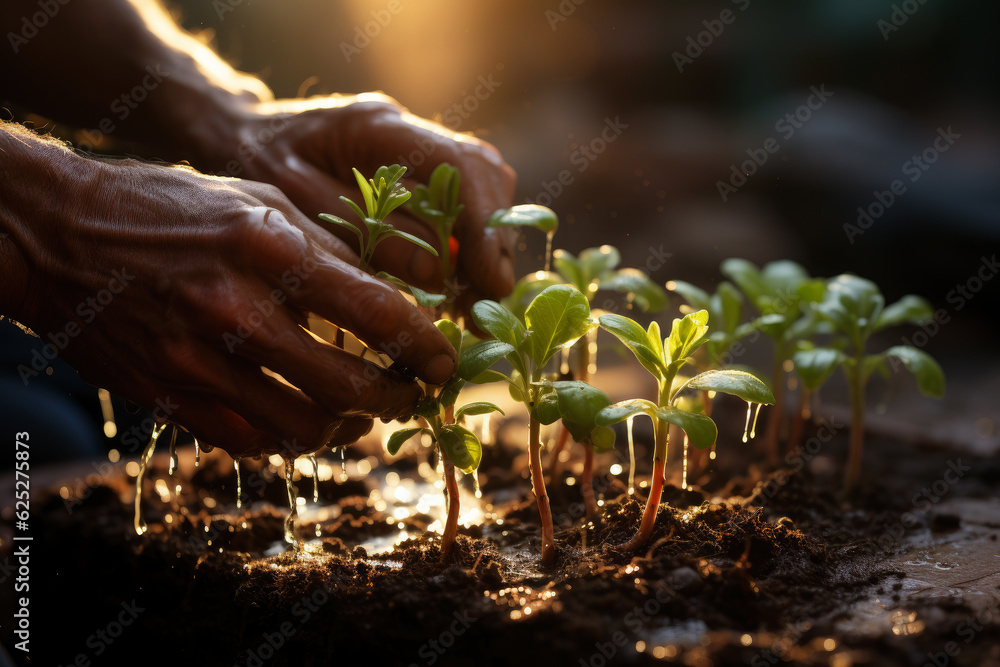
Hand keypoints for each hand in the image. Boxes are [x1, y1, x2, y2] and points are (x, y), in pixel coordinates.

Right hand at [14, 150, 457, 457]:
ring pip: (304, 426)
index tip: (446, 360)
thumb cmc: (168, 206)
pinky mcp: (170, 395)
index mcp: (266, 249)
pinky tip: (310, 419)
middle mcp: (234, 309)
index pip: (377, 312)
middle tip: (414, 393)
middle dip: (398, 398)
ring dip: (350, 426)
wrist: (57, 234)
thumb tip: (392, 296)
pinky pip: (252, 441)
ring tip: (365, 410)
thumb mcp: (255, 201)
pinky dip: (294, 438)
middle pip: (349, 385)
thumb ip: (324, 250)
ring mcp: (197, 360)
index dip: (426, 345)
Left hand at [194, 94, 516, 309]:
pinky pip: (463, 191)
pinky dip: (471, 232)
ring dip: (488, 237)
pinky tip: (461, 272)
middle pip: (481, 173)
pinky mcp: (412, 160)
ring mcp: (412, 139)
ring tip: (478, 294)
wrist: (231, 131)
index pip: (456, 166)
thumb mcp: (294, 204)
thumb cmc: (251, 167)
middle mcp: (403, 126)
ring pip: (481, 180)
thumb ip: (364, 233)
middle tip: (487, 300)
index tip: (490, 282)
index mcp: (373, 127)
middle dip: (493, 240)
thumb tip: (434, 273)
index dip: (483, 226)